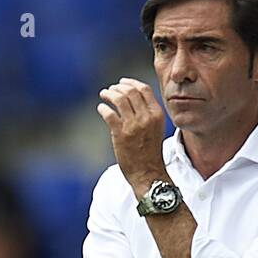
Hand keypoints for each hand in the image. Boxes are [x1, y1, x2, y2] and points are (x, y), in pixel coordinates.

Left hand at [97, 77, 167, 193]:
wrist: (148, 174)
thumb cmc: (150, 153)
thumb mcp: (155, 129)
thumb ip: (147, 113)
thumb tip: (132, 97)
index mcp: (157, 115)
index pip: (144, 89)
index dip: (131, 82)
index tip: (122, 82)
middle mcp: (146, 117)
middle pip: (130, 91)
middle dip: (118, 87)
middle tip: (110, 90)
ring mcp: (133, 125)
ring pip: (119, 98)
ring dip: (109, 94)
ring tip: (104, 95)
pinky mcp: (120, 134)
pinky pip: (108, 113)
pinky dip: (103, 108)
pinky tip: (101, 109)